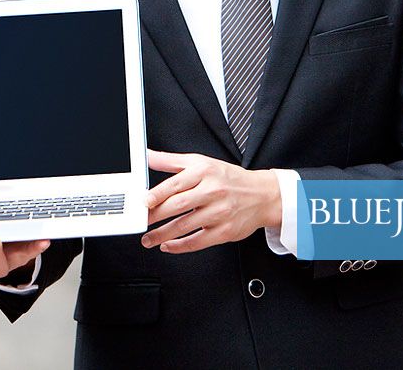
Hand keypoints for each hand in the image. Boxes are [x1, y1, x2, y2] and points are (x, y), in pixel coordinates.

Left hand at [143, 149, 281, 253]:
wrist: (262, 195)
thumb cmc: (228, 178)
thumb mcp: (200, 162)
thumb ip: (170, 161)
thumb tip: (145, 156)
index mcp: (205, 172)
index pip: (176, 184)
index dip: (158, 194)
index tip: (143, 202)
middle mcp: (213, 191)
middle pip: (178, 205)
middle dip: (155, 215)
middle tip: (140, 222)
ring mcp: (220, 213)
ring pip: (185, 226)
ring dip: (162, 234)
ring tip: (147, 238)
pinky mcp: (225, 231)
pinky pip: (198, 242)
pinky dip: (180, 246)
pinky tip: (167, 245)